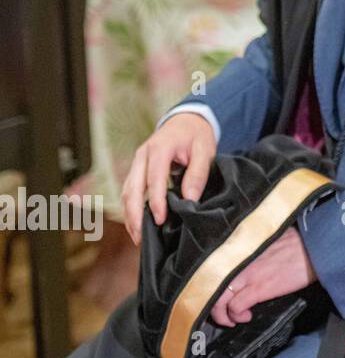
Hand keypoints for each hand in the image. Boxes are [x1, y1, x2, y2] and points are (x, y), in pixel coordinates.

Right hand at [122, 112, 217, 243]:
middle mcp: (142, 155)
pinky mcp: (137, 169)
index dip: (156, 201)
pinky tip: (137, 223)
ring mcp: (137, 162)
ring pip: (127, 192)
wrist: (186, 120)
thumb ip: (197, 173)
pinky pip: (129, 190)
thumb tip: (189, 199)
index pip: (153, 179)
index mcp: (159, 148)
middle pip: (132, 188)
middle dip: (134, 214)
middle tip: (141, 237)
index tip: (160, 220)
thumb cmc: (196, 135)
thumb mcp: (204, 150)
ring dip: (129, 214)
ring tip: (137, 236)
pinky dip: (131, 208)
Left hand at [210, 227, 315, 326]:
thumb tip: (255, 256)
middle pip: (212, 285)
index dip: (215, 285)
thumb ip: (257, 249)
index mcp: (242, 249)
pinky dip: (236, 316)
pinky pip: (236, 307)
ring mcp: (247, 275)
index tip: (225, 295)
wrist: (316, 247)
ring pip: (218, 299)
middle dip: (214, 305)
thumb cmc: (300, 241)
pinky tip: (247, 317)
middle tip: (224, 314)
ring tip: (233, 320)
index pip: (216, 268)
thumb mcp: (272, 239)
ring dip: (222, 315)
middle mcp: (239, 261)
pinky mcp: (259, 288)